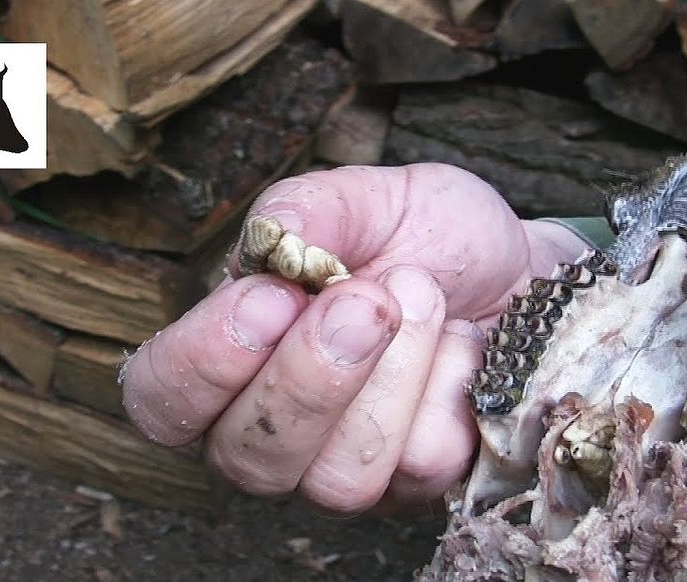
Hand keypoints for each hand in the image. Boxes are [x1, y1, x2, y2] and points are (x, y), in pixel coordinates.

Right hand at [121, 163, 590, 513]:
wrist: (524, 267)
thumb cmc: (429, 235)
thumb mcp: (368, 198)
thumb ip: (307, 211)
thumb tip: (270, 241)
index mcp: (230, 361)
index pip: (162, 400)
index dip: (203, 364)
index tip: (269, 298)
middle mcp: (272, 432)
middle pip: (247, 458)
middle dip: (311, 376)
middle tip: (367, 298)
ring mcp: (345, 471)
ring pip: (337, 479)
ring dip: (391, 375)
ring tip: (422, 297)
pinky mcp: (418, 489)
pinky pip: (420, 465)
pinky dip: (448, 385)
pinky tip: (461, 345)